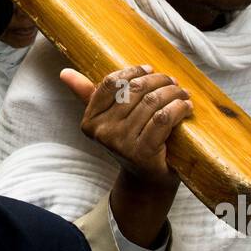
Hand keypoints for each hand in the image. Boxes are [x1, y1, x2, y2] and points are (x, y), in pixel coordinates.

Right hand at [61, 65, 191, 182]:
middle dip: (158, 81)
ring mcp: (121, 143)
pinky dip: (178, 108)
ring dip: (172, 93)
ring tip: (182, 93)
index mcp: (90, 121)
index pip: (110, 84)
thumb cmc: (129, 143)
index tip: (149, 70)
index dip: (132, 72)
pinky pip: (162, 119)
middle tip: (172, 82)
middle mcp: (102, 132)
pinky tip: (185, 106)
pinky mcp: (143, 152)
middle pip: (133, 91)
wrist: (146, 181)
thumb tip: (64, 73)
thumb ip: (87, 95)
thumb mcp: (107, 120)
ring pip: (151, 103)